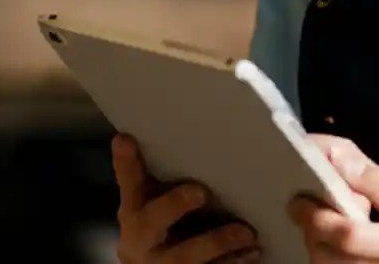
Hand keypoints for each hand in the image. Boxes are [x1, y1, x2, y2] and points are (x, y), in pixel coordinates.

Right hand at [112, 133, 260, 263]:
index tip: (126, 139)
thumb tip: (196, 128)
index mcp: (134, 211)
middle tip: (200, 191)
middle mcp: (141, 239)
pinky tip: (252, 252)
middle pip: (151, 222)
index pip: (129, 183)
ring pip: (183, 257)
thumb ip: (168, 174)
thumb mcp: (156, 199)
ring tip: (246, 233)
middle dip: (174, 206)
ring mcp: (161, 263)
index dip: (126, 163)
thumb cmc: (162, 223)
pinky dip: (232, 262)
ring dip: (217, 243)